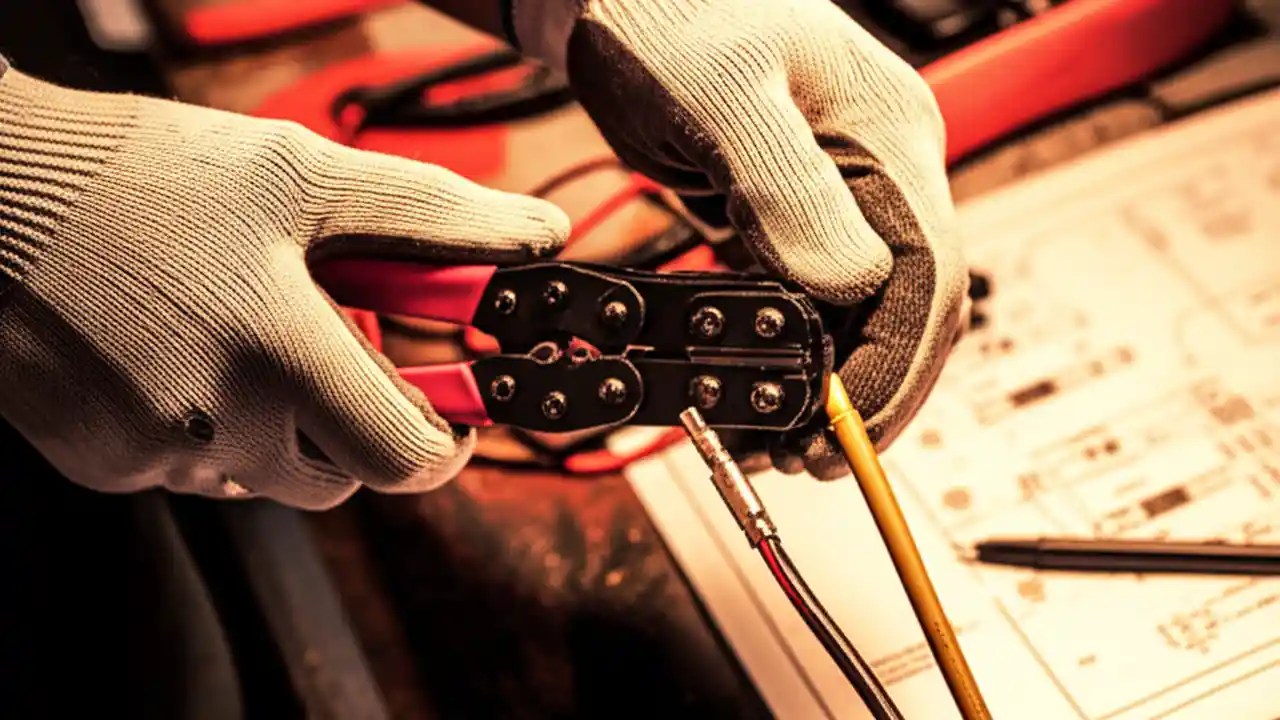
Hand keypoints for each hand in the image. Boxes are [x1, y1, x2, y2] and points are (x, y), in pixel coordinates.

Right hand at [0, 69, 567, 508]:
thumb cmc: (145, 174)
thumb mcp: (303, 174)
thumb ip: (432, 216)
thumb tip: (538, 234)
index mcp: (278, 356)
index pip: (405, 459)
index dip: (445, 442)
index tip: (452, 413)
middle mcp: (215, 426)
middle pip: (343, 477)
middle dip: (360, 425)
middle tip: (335, 349)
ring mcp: (152, 454)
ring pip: (267, 475)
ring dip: (283, 423)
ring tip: (246, 333)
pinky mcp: (99, 464)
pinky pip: (193, 467)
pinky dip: (212, 425)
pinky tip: (181, 353)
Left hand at [510, 0, 968, 475]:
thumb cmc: (667, 17)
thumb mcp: (723, 94)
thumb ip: (786, 186)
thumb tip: (847, 285)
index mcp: (889, 135)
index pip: (924, 277)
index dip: (889, 367)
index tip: (837, 430)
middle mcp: (882, 167)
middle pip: (911, 305)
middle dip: (870, 391)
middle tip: (811, 457)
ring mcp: (845, 189)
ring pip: (870, 309)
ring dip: (838, 380)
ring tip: (786, 440)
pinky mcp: (800, 206)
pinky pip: (821, 294)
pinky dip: (804, 349)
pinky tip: (770, 384)